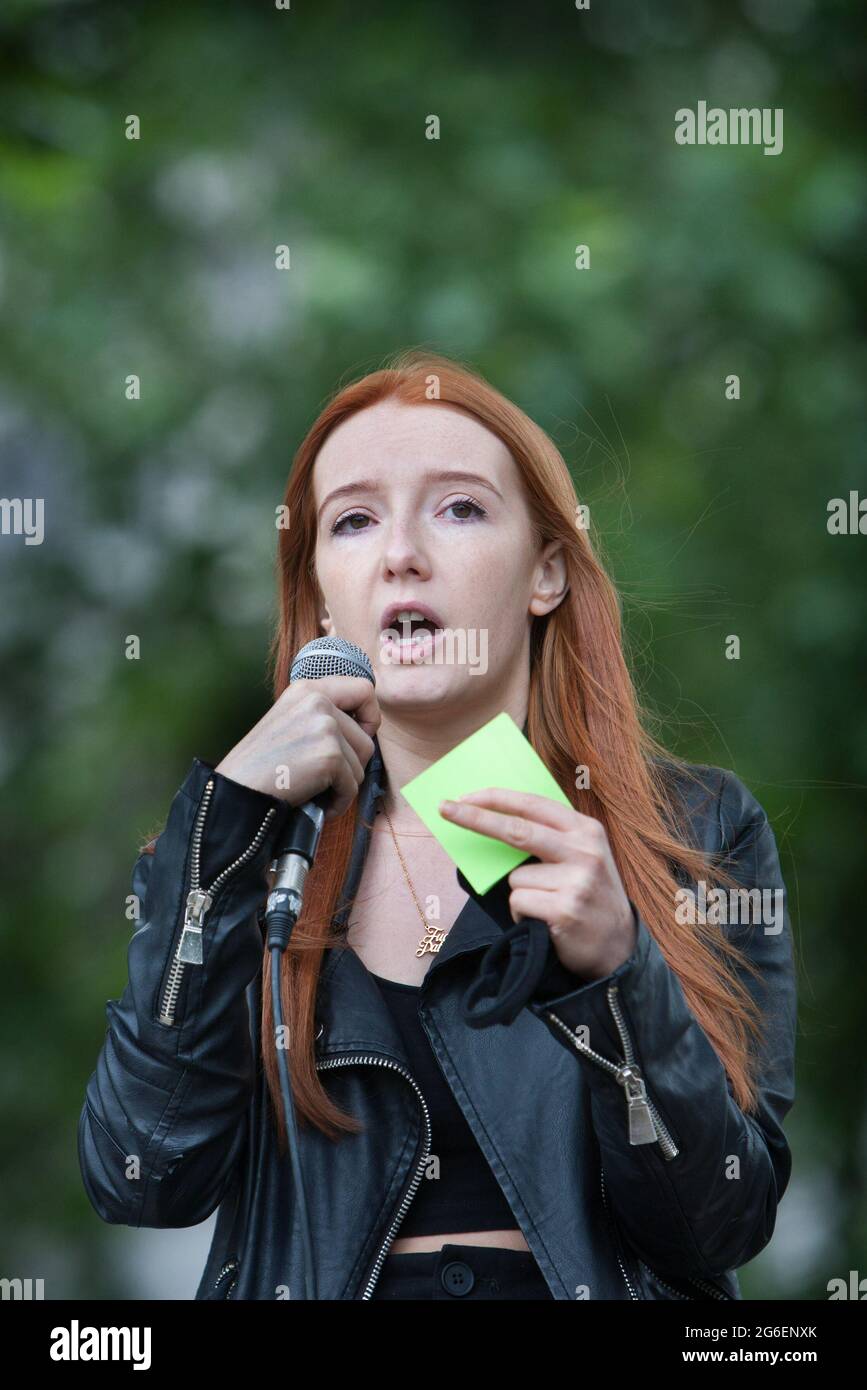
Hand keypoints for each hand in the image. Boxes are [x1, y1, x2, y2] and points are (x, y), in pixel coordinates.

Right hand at [215, 676, 379, 818]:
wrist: (237, 790)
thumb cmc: (260, 764)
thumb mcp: (289, 719)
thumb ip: (321, 714)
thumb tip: (365, 727)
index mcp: (308, 689)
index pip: (364, 689)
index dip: (370, 715)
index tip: (361, 735)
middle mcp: (318, 701)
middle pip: (366, 736)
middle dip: (352, 763)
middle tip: (325, 776)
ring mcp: (325, 727)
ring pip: (362, 763)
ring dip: (344, 784)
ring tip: (317, 790)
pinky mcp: (329, 756)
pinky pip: (353, 786)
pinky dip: (338, 802)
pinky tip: (317, 804)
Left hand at [438, 788, 636, 980]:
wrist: (617, 947)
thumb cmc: (587, 895)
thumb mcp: (580, 857)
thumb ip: (548, 838)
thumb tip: (492, 820)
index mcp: (585, 830)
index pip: (533, 805)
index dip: (496, 798)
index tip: (463, 796)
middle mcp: (584, 851)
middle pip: (516, 830)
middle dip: (475, 818)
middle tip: (444, 808)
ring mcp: (576, 882)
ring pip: (515, 878)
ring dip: (520, 893)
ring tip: (547, 905)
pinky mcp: (564, 910)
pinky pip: (518, 903)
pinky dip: (522, 915)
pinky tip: (545, 922)